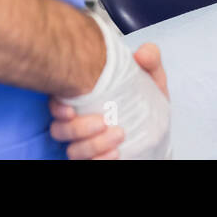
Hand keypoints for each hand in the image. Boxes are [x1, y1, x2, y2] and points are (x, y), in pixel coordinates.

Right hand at [50, 43, 166, 159]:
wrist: (159, 131)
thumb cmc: (148, 100)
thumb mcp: (152, 77)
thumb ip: (150, 60)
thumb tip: (142, 53)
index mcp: (85, 98)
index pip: (57, 101)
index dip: (57, 106)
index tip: (70, 110)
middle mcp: (79, 122)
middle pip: (59, 129)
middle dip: (78, 128)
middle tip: (104, 122)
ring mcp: (87, 143)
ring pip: (72, 150)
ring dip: (92, 145)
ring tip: (119, 135)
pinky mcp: (96, 158)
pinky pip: (88, 163)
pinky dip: (100, 159)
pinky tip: (115, 153)